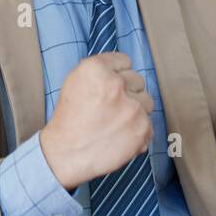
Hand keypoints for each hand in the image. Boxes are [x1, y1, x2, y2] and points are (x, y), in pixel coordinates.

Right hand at [39, 52, 153, 190]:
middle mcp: (116, 85)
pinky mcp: (142, 128)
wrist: (66, 154)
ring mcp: (132, 107)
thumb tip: (123, 68)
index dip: (115, 75)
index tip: (109, 86)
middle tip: (109, 107)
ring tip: (115, 121)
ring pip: (146, 101)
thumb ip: (101, 69)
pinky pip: (149, 123)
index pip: (124, 61)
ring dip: (135, 110)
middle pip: (137, 79)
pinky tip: (120, 134)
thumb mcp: (75, 82)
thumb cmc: (69, 120)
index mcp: (96, 69)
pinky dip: (137, 130)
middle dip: (126, 92)